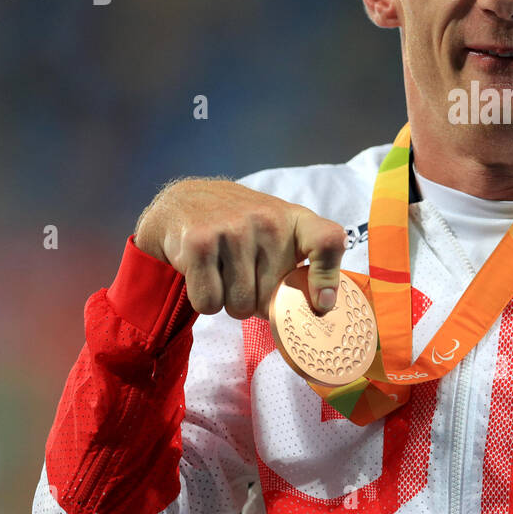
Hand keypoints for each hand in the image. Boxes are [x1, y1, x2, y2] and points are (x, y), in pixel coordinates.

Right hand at [134, 178, 346, 318]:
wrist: (185, 203)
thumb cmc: (242, 229)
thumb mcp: (281, 234)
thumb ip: (304, 266)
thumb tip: (320, 309)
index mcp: (296, 219)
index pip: (327, 241)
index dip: (328, 278)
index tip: (321, 306)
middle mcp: (268, 220)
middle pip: (274, 299)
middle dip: (258, 301)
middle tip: (246, 277)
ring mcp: (233, 230)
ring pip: (240, 307)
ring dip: (230, 302)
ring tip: (223, 272)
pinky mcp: (200, 243)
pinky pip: (210, 303)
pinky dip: (205, 300)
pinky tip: (204, 273)